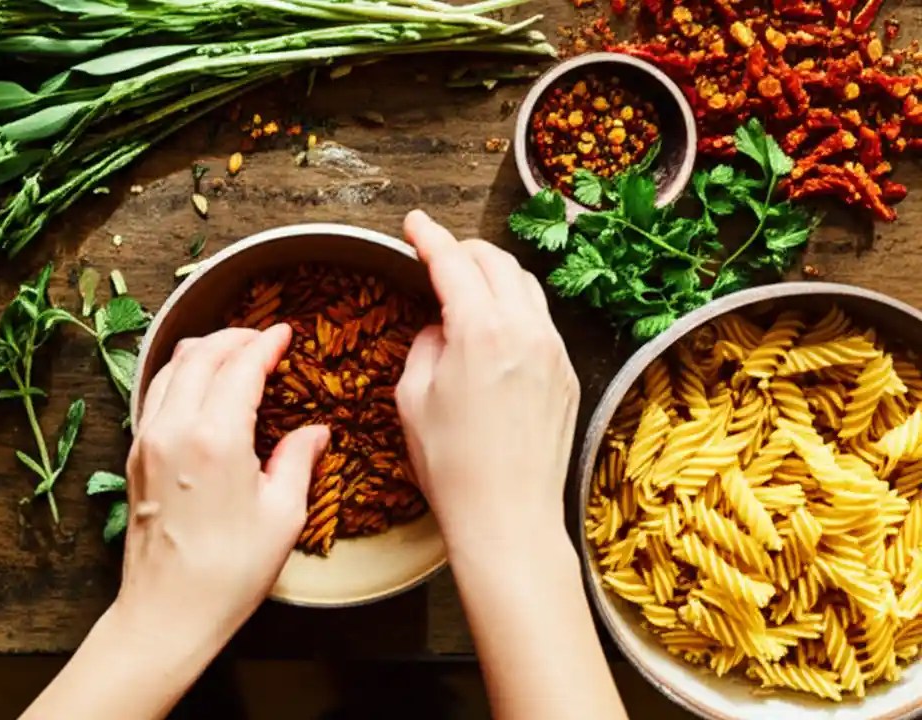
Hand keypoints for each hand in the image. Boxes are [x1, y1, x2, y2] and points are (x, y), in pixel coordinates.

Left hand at [118, 325, 329, 644]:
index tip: (284, 333)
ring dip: (203, 352)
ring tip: (232, 354)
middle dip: (233, 338)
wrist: (167, 612)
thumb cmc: (231, 572)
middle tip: (261, 338)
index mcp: (216, 438)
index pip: (241, 366)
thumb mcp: (283, 515)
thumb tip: (316, 430)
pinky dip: (180, 376)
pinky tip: (201, 388)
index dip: (265, 344)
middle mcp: (174, 428)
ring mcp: (148, 440)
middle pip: (200, 354)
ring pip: (170, 368)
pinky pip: (156, 395)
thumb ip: (299, 460)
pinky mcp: (135, 457)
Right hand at [395, 210, 579, 551]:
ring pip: (526, 287)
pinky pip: (541, 323)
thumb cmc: (452, 465)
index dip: (429, 237)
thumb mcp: (414, 398)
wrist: (508, 517)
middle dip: (464, 250)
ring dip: (494, 275)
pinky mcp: (566, 375)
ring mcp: (553, 352)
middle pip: (497, 262)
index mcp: (481, 331)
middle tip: (438, 254)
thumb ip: (426, 346)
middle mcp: (525, 331)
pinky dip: (516, 310)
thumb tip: (440, 327)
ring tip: (468, 286)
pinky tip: (495, 329)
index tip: (414, 224)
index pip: (452, 263)